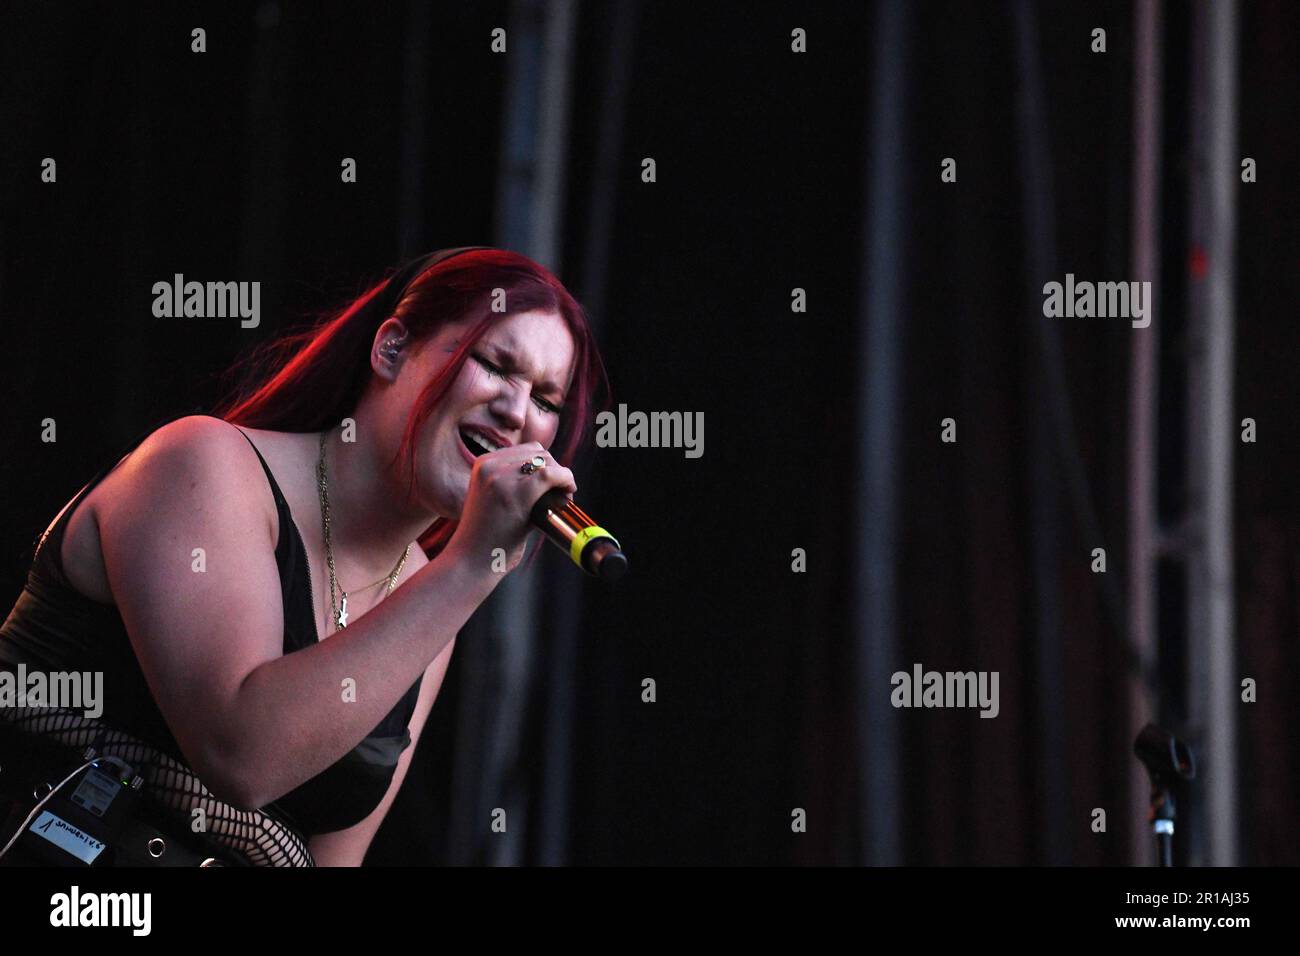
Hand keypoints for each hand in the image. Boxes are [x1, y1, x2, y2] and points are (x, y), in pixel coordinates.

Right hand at [448, 442, 576, 573]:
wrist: (470, 561)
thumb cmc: (486, 538)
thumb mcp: (493, 500)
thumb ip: (514, 485)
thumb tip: (550, 478)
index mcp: (483, 464)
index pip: (525, 450)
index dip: (547, 464)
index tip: (553, 484)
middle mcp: (490, 466)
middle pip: (538, 453)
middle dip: (555, 469)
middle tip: (561, 493)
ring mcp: (500, 478)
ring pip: (546, 461)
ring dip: (561, 476)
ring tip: (563, 497)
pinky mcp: (515, 494)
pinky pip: (550, 475)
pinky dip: (565, 480)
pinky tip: (568, 493)